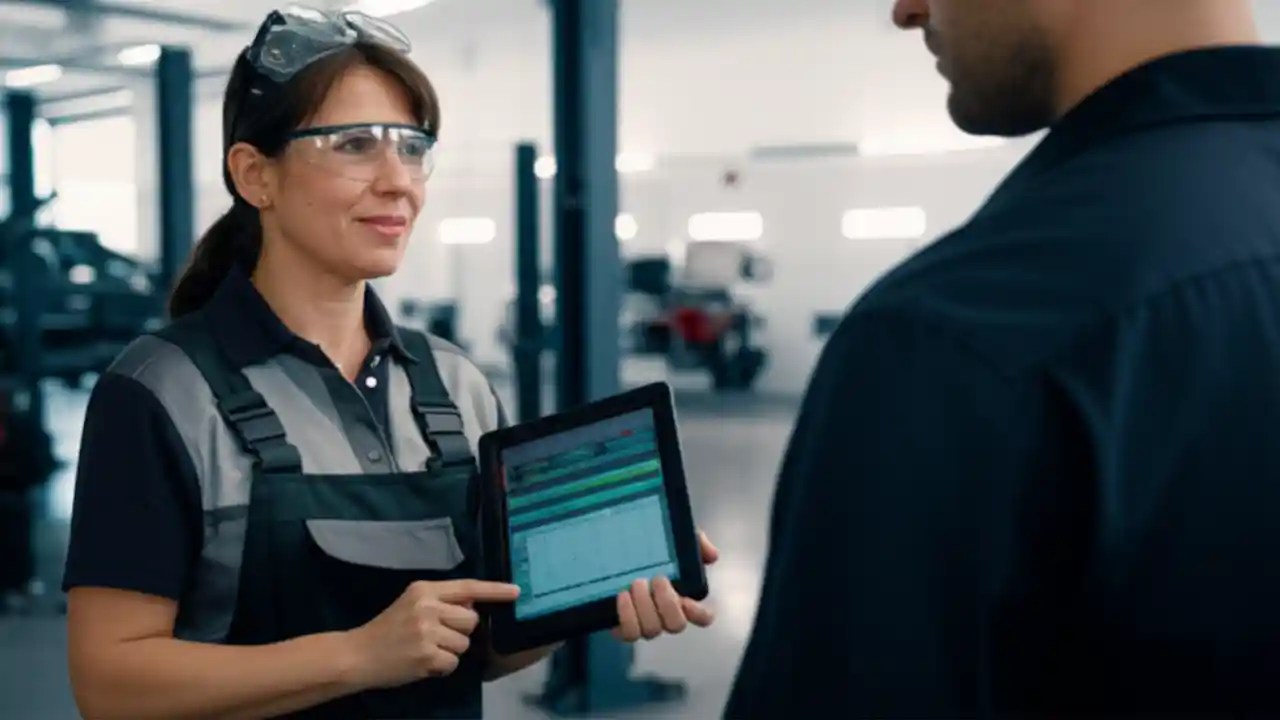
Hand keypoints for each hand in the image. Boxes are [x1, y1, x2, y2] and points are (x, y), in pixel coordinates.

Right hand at [344, 579, 520, 689]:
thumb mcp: (413, 604)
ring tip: (426, 650)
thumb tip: (475, 604)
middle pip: (471, 620)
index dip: (495, 590)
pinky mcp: (426, 656)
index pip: (468, 587)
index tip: (516, 592)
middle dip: (460, 632)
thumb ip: (441, 602)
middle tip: (436, 636)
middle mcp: (428, 607)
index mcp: (425, 590)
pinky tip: (423, 663)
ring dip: (450, 651)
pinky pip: (453, 663)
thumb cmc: (388, 629)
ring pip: (464, 644)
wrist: (357, 655)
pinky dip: (441, 668)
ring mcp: (427, 632)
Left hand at [612, 530, 719, 641]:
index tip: (686, 599)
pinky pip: (628, 633)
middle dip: (667, 603)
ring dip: (644, 608)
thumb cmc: (649, 546)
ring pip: (651, 630)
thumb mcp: (674, 537)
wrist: (612, 546)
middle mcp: (665, 614)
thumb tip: (711, 555)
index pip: (703, 617)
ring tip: (634, 584)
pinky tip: (622, 595)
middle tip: (655, 579)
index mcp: (683, 596)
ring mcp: (644, 622)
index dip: (699, 614)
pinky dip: (627, 616)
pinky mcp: (622, 625)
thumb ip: (696, 542)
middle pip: (676, 625)